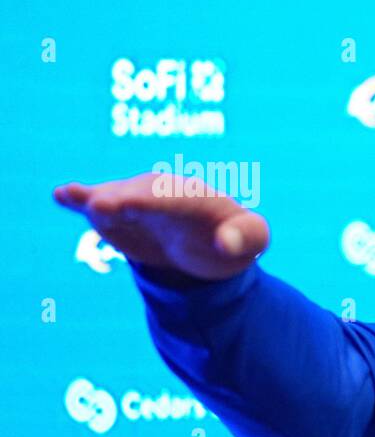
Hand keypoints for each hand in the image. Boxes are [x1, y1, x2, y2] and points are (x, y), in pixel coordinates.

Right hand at [53, 172, 268, 280]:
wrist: (211, 244)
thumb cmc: (235, 237)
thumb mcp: (252, 239)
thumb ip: (247, 238)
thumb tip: (227, 244)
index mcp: (196, 197)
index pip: (174, 199)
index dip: (154, 201)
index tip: (134, 203)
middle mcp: (162, 192)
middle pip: (139, 195)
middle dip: (121, 199)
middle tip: (99, 206)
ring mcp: (138, 201)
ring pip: (115, 198)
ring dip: (96, 200)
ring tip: (71, 197)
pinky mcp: (119, 213)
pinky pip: (99, 205)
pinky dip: (81, 200)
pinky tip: (61, 196)